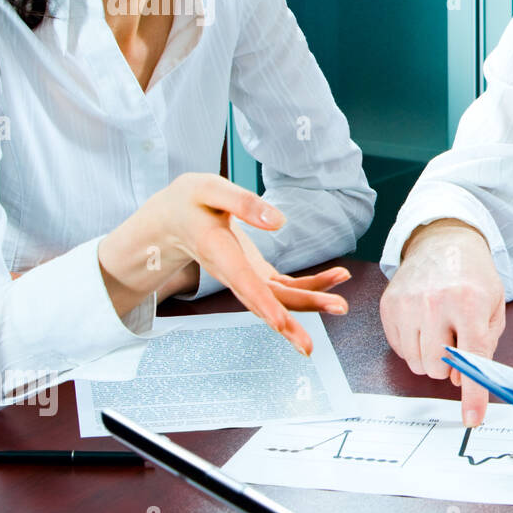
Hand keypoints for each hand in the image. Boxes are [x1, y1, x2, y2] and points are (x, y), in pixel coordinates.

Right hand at [99, 173, 350, 354]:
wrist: (171, 221)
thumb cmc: (189, 202)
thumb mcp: (209, 188)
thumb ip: (243, 203)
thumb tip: (280, 222)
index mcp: (217, 250)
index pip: (243, 282)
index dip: (263, 303)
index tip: (281, 324)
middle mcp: (232, 273)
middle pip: (267, 300)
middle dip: (298, 314)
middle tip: (334, 312)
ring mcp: (244, 277)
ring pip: (279, 298)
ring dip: (312, 303)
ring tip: (342, 305)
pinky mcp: (255, 274)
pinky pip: (285, 287)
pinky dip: (312, 286)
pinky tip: (337, 278)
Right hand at [380, 219, 504, 425]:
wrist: (443, 242)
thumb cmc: (473, 277)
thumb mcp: (493, 307)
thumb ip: (485, 346)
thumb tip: (463, 381)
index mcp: (468, 302)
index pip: (472, 358)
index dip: (473, 393)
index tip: (471, 419)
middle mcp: (435, 303)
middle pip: (437, 367)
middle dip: (449, 366)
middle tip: (456, 345)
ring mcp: (407, 304)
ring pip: (417, 363)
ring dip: (431, 358)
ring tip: (440, 332)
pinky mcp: (388, 306)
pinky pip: (400, 350)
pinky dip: (414, 346)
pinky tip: (424, 325)